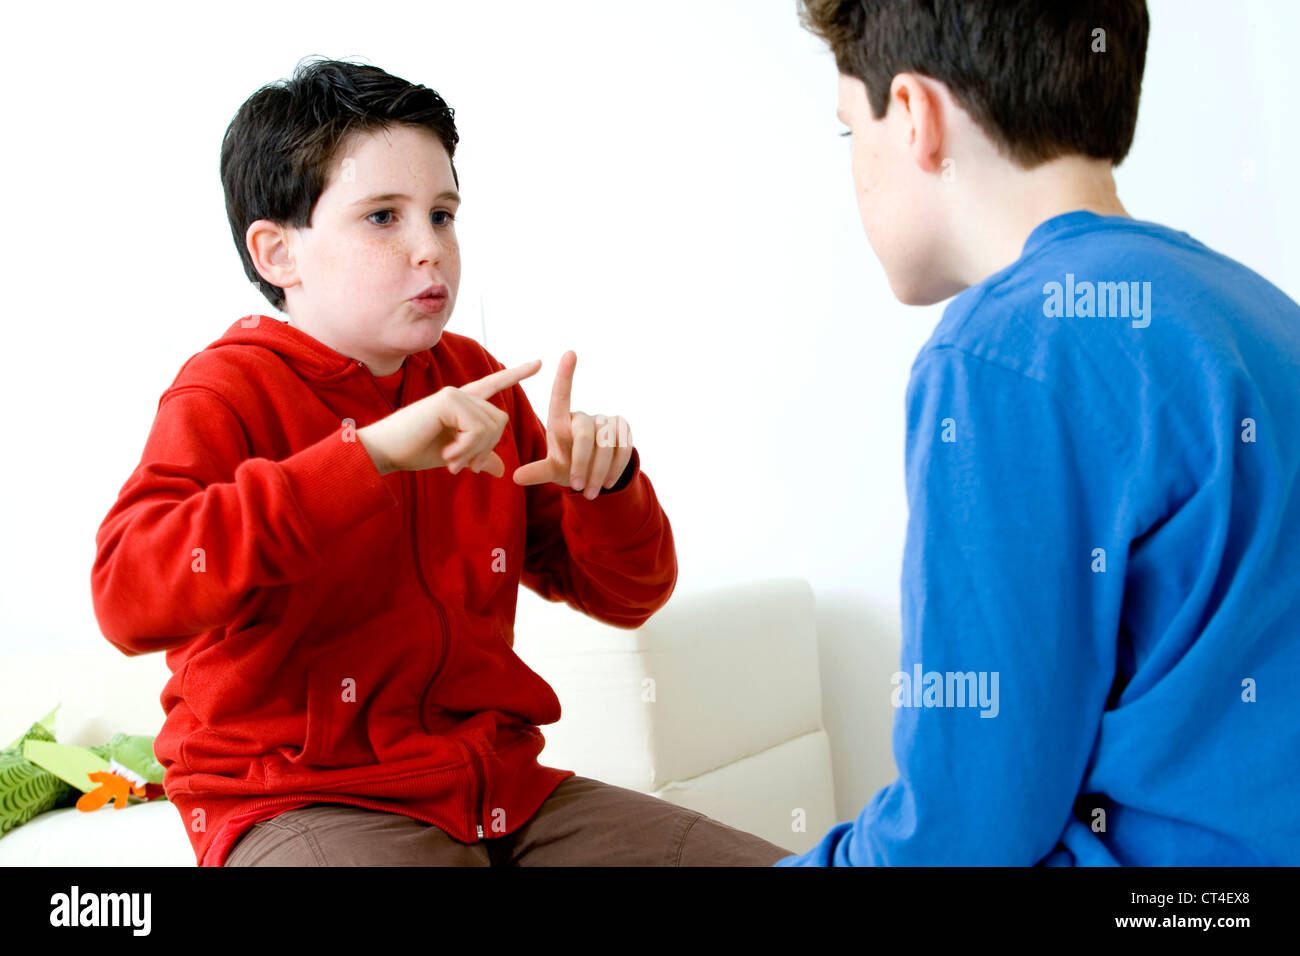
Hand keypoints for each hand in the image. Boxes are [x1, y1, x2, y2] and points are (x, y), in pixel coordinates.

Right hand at [358, 360, 541, 476]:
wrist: (383, 452)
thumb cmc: (412, 452)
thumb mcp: (453, 457)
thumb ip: (478, 458)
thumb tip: (502, 469)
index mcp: (461, 404)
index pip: (492, 385)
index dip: (515, 374)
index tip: (539, 363)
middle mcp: (459, 395)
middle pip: (499, 420)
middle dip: (486, 449)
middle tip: (464, 465)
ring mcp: (453, 395)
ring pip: (491, 426)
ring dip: (474, 452)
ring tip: (450, 460)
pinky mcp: (447, 401)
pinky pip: (477, 429)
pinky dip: (467, 448)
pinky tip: (447, 455)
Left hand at [513, 351, 633, 498]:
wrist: (593, 474)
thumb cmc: (567, 466)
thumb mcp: (551, 470)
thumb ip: (537, 472)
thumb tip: (514, 477)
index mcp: (561, 420)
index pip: (561, 395)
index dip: (565, 375)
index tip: (569, 353)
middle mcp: (583, 416)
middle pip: (585, 433)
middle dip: (581, 462)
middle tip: (577, 487)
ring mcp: (605, 420)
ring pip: (606, 445)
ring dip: (598, 472)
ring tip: (589, 492)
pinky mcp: (623, 428)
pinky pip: (623, 448)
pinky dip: (615, 468)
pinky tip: (606, 483)